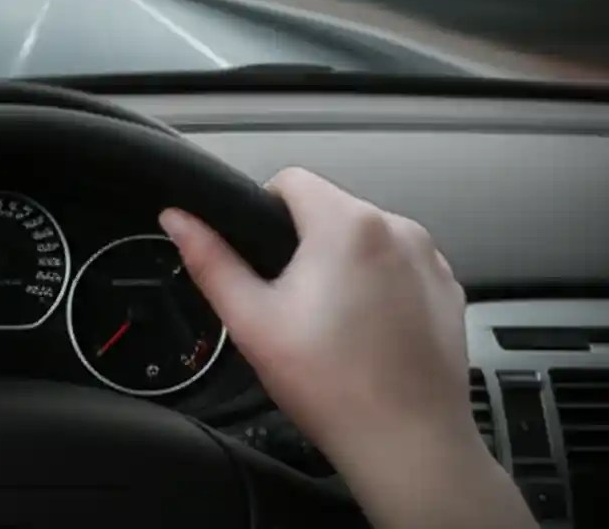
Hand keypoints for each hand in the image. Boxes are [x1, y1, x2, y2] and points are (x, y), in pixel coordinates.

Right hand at [159, 168, 532, 528]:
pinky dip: (379, 286)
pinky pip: (399, 267)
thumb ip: (210, 260)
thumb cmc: (332, 385)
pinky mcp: (447, 288)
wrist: (408, 443)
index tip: (261, 261)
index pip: (291, 180)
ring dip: (342, 264)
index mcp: (347, 225)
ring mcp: (429, 259)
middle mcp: (398, 228)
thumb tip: (177, 218)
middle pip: (329, 210)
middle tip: (290, 305)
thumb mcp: (251, 321)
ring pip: (364, 239)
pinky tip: (365, 333)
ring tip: (331, 325)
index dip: (264, 213)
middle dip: (303, 245)